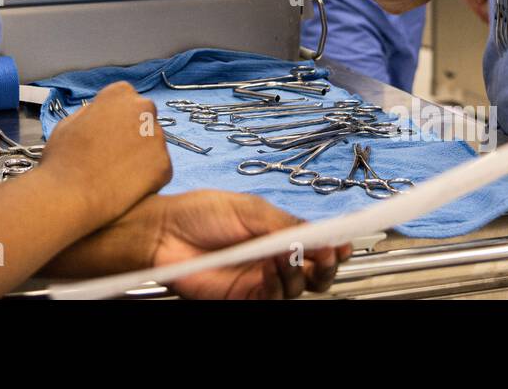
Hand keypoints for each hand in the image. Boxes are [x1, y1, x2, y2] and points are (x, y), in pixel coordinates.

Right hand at [42, 82, 171, 225]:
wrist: (69, 196)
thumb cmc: (64, 160)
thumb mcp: (69, 122)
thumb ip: (93, 112)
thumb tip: (103, 114)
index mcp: (119, 93)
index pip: (127, 100)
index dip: (117, 119)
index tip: (108, 134)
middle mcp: (143, 108)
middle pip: (144, 120)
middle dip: (134, 135)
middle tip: (114, 155)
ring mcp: (157, 136)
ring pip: (153, 146)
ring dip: (140, 157)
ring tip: (116, 174)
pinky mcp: (164, 164)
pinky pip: (159, 170)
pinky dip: (147, 180)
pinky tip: (125, 188)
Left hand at [146, 191, 351, 298]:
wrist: (164, 232)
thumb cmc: (199, 213)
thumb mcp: (249, 209)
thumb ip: (284, 224)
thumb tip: (318, 235)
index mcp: (276, 234)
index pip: (314, 245)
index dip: (332, 246)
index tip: (343, 242)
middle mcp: (271, 259)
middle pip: (313, 273)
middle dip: (326, 265)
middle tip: (328, 255)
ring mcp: (258, 280)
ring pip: (297, 288)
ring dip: (299, 272)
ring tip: (286, 255)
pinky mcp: (243, 297)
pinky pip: (272, 299)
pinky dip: (279, 285)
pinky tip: (271, 269)